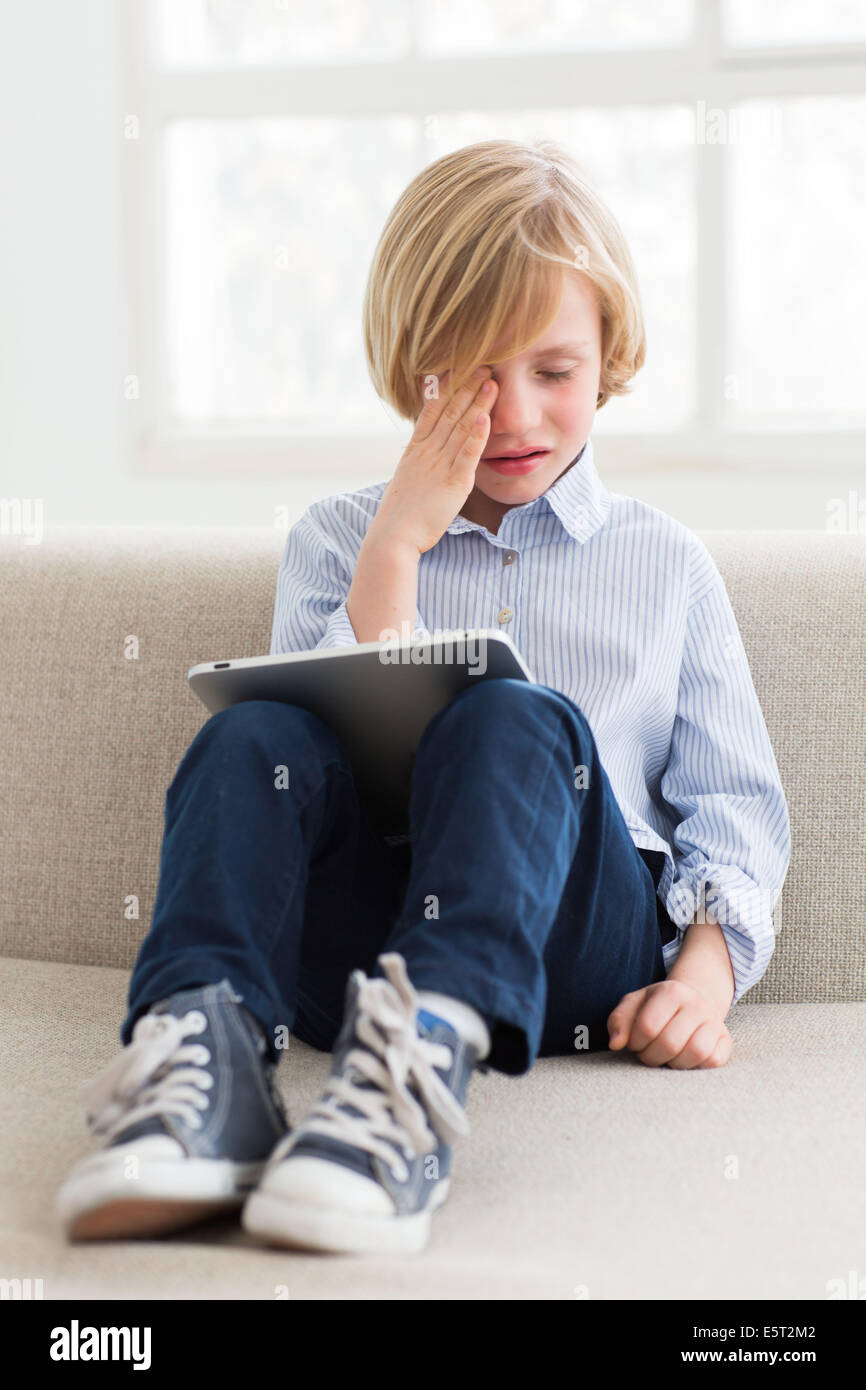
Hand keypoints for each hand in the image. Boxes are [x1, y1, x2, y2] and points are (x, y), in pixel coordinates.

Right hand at [371, 366, 498, 555]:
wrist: (392, 538)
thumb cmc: (397, 516)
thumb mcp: (404, 481)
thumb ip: (415, 466)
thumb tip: (417, 458)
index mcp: (414, 451)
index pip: (431, 411)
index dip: (445, 389)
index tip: (457, 369)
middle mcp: (427, 453)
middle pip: (449, 413)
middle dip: (467, 388)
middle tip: (482, 365)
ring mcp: (439, 466)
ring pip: (460, 428)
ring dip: (477, 403)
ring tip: (491, 382)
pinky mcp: (453, 484)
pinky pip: (466, 455)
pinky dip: (477, 436)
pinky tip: (485, 418)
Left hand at [606, 979, 732, 1068]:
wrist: (692, 1002)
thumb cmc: (656, 1007)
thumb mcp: (634, 1005)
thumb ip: (619, 1021)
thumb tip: (616, 1044)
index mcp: (671, 991)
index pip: (647, 1027)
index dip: (635, 1043)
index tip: (634, 1043)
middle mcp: (696, 1004)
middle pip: (670, 1043)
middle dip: (651, 1057)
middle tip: (647, 1054)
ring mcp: (714, 1021)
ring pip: (695, 1053)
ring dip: (674, 1064)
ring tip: (665, 1058)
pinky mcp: (726, 1040)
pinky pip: (713, 1061)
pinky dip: (696, 1067)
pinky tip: (684, 1060)